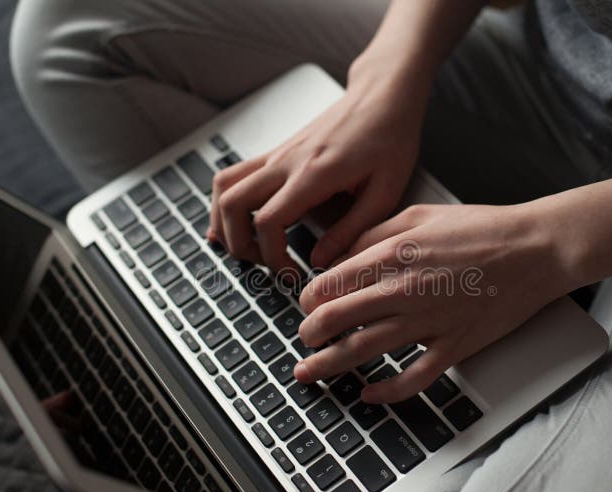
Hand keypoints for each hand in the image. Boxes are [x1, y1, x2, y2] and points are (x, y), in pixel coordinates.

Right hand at [207, 62, 429, 271]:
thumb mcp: (385, 193)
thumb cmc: (389, 139)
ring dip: (224, 222)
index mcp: (313, 174)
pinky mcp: (276, 152)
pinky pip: (233, 175)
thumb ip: (352, 231)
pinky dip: (225, 201)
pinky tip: (234, 222)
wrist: (382, 97)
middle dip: (240, 245)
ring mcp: (276, 155)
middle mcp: (286, 162)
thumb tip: (320, 260)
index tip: (292, 274)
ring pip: (222, 187)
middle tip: (267, 265)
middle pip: (231, 205)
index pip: (267, 222)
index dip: (273, 257)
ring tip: (248, 247)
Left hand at [294, 203, 575, 403]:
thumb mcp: (419, 214)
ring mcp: (429, 321)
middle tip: (304, 339)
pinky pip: (414, 377)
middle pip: (337, 319)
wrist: (534, 249)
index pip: (331, 283)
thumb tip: (339, 256)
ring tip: (308, 372)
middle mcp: (404, 290)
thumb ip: (374, 233)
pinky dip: (388, 391)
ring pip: (364, 350)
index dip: (309, 298)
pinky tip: (369, 394)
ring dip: (329, 364)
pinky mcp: (454, 345)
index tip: (307, 305)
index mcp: (393, 255)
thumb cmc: (481, 228)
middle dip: (309, 333)